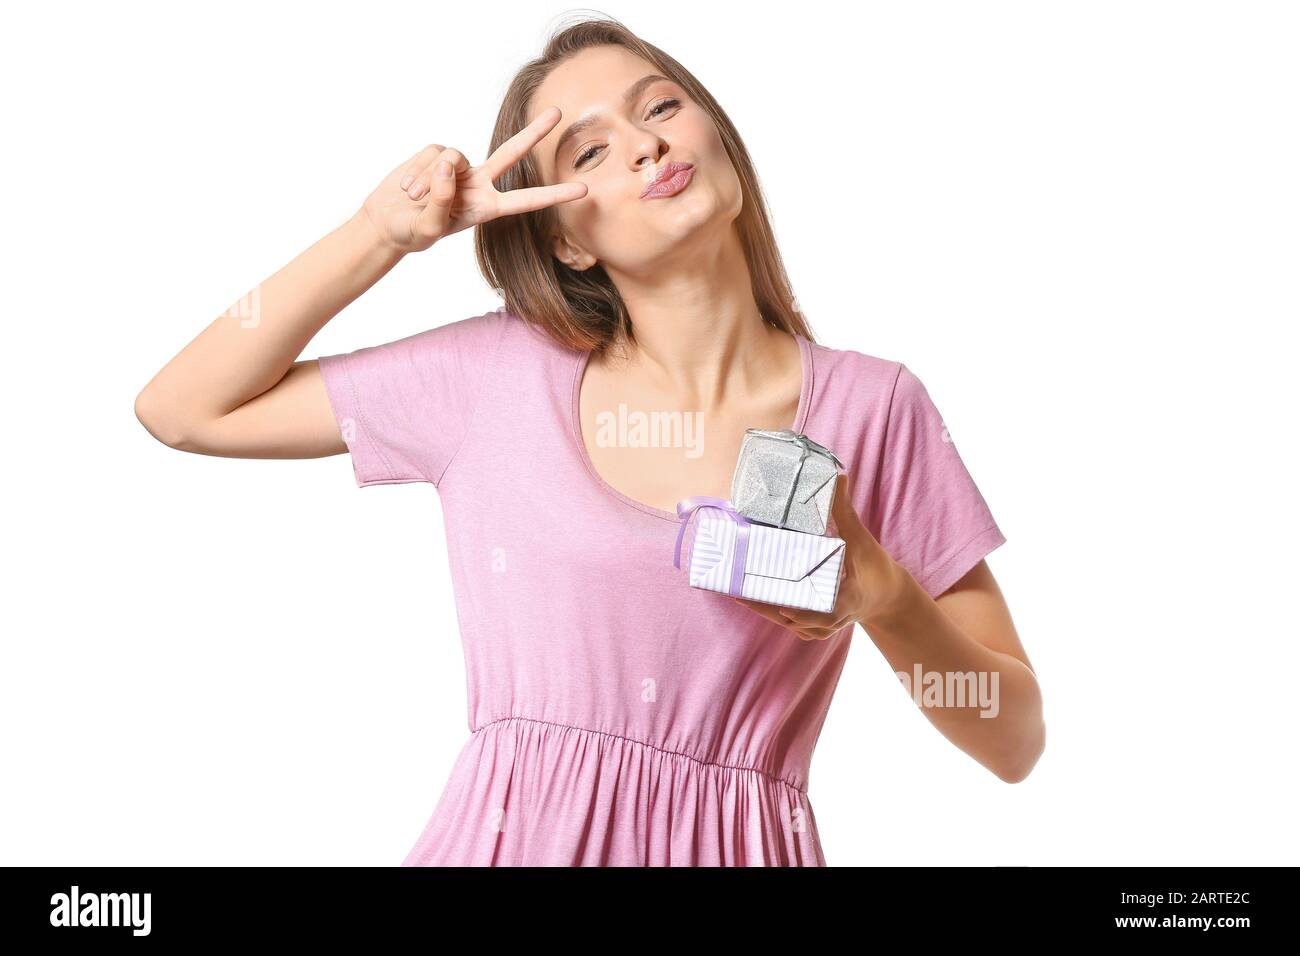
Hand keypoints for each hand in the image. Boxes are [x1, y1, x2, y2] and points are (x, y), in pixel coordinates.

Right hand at [356, 105, 587, 253]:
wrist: (385, 222)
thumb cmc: (409, 233)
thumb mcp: (427, 229)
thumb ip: (441, 201)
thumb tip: (450, 166)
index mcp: (486, 208)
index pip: (526, 200)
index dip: (554, 195)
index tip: (583, 191)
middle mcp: (478, 184)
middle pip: (512, 153)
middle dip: (534, 133)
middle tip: (558, 112)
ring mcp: (459, 168)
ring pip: (453, 158)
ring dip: (429, 180)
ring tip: (414, 198)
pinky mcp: (437, 155)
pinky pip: (432, 154)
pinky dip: (417, 171)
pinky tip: (408, 187)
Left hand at [728, 470, 903, 639]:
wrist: (886, 596)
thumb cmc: (874, 568)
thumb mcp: (862, 540)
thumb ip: (845, 512)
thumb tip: (838, 477)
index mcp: (847, 600)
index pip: (825, 613)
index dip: (803, 612)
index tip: (783, 605)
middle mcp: (833, 619)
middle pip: (796, 618)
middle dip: (767, 605)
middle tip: (739, 591)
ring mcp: (823, 627)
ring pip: (789, 622)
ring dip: (764, 609)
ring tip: (737, 592)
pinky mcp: (815, 628)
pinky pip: (790, 622)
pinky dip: (771, 611)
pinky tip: (749, 598)